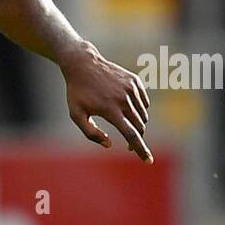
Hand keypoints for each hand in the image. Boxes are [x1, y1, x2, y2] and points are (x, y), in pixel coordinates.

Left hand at [61, 42, 152, 162]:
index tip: (148, 161)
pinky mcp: (135, 81)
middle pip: (140, 127)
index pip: (131, 135)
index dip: (140, 149)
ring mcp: (131, 89)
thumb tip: (109, 144)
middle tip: (128, 146)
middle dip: (136, 139)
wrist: (83, 64)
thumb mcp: (76, 115)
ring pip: (143, 115)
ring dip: (136, 124)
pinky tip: (126, 108)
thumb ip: (91, 133)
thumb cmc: (77, 92)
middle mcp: (124, 99)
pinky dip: (139, 110)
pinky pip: (144, 102)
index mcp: (110, 110)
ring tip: (121, 122)